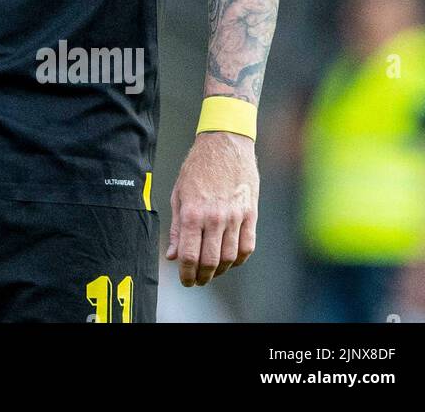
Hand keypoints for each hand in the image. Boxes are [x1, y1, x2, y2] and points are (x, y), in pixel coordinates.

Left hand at [166, 130, 257, 286]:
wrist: (225, 145)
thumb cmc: (197, 168)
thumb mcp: (179, 194)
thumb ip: (177, 227)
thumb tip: (173, 255)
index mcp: (193, 213)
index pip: (190, 255)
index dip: (186, 273)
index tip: (184, 280)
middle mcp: (215, 218)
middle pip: (210, 261)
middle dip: (202, 276)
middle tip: (197, 280)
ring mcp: (235, 217)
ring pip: (230, 257)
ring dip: (220, 271)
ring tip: (211, 273)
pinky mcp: (251, 214)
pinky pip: (248, 246)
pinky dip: (240, 259)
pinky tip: (231, 261)